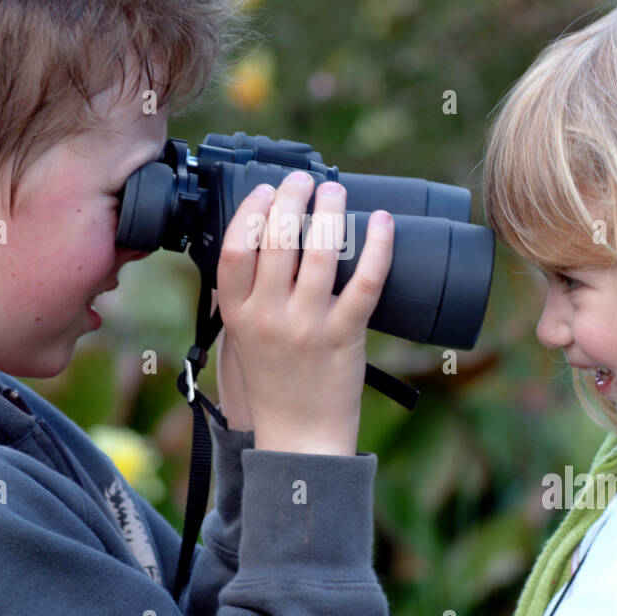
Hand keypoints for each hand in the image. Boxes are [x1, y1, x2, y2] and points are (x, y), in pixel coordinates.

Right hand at [215, 170, 394, 455]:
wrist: (301, 434)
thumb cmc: (273, 384)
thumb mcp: (241, 338)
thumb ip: (241, 297)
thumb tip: (250, 245)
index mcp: (238, 314)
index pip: (234, 250)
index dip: (250, 212)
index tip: (265, 190)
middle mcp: (269, 316)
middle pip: (277, 242)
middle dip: (291, 199)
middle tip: (304, 181)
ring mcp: (308, 326)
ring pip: (320, 253)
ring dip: (330, 212)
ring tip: (336, 192)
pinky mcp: (345, 335)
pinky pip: (365, 282)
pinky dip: (377, 247)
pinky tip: (382, 222)